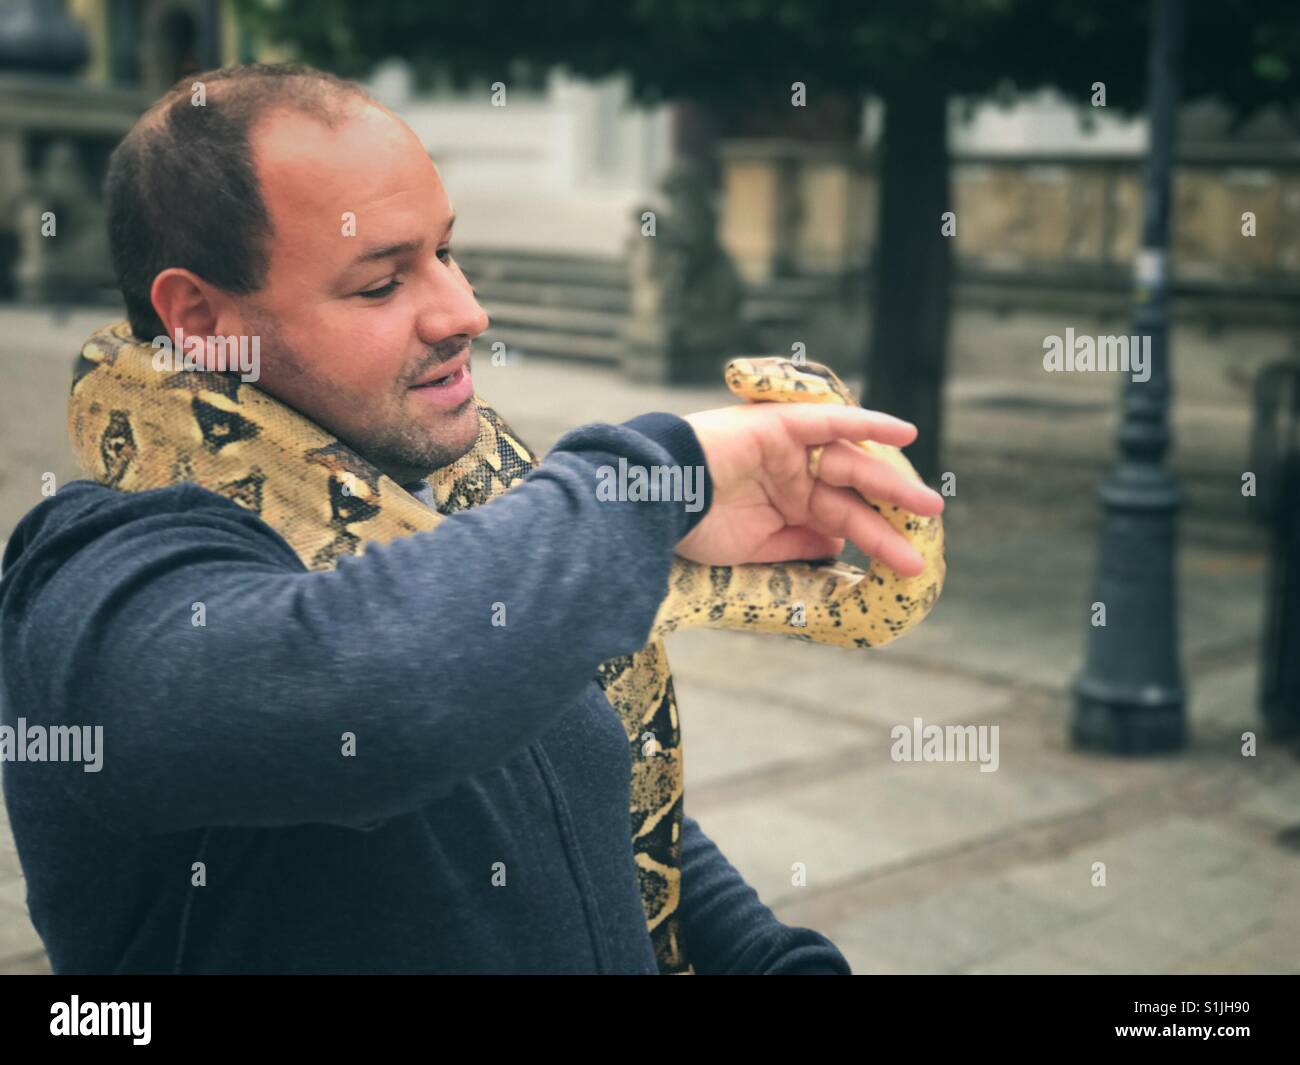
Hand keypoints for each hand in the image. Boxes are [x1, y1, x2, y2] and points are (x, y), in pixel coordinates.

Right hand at [677, 404, 943, 574]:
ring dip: (891, 482)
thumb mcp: (757, 548)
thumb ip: (801, 542)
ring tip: (928, 507)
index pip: (841, 516)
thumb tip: (839, 543)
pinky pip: (830, 421)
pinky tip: (906, 433)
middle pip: (854, 493)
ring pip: (850, 463)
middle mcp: (791, 474)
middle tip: (930, 532)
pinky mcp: (780, 426)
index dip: (874, 535)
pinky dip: (866, 422)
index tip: (907, 558)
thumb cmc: (694, 528)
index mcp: (785, 502)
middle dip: (892, 512)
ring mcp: (787, 449)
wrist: (655, 501)